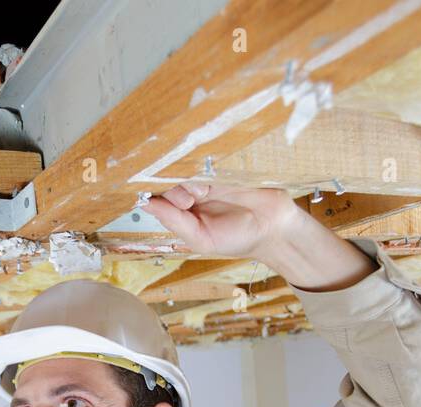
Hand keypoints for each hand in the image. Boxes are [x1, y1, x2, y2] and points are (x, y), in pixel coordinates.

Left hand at [146, 183, 376, 290]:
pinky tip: (212, 178)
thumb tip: (146, 204)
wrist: (275, 229)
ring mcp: (209, 172)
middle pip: (168, 175)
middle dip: (173, 187)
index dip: (152, 191)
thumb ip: (174, 221)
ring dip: (189, 177)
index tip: (155, 196)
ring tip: (204, 192)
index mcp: (182, 207)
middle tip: (188, 201)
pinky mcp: (227, 160)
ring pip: (185, 163)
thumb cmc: (237, 238)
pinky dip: (204, 162)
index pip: (157, 192)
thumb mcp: (201, 239)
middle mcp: (192, 186)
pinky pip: (208, 153)